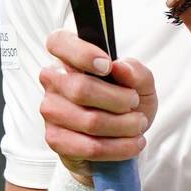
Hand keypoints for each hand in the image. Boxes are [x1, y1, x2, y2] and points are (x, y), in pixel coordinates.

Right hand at [38, 31, 156, 187]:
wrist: (118, 137)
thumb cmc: (123, 103)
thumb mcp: (140, 84)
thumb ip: (136, 72)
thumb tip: (121, 67)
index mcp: (68, 58)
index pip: (59, 42)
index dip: (82, 53)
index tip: (107, 66)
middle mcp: (53, 81)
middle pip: (81, 88)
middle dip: (119, 99)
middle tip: (134, 103)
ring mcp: (50, 110)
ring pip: (90, 121)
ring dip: (124, 126)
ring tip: (138, 125)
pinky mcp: (55, 139)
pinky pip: (90, 147)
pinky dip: (119, 147)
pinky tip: (132, 143)